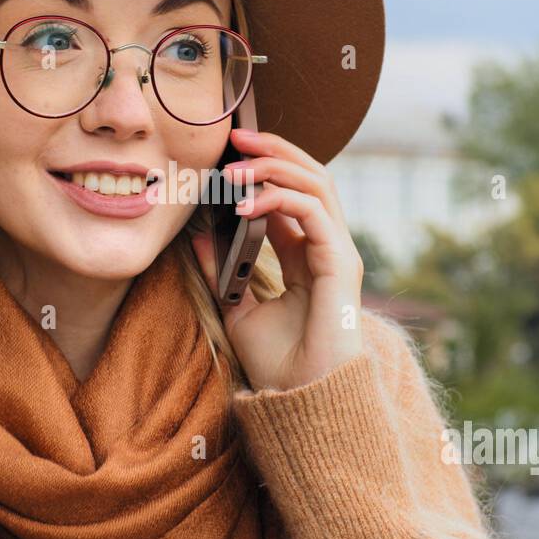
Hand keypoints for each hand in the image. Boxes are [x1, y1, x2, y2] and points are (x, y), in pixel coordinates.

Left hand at [191, 128, 365, 391]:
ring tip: (235, 168)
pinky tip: (245, 203)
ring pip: (317, 184)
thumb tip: (198, 234)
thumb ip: (221, 270)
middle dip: (273, 151)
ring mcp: (338, 252)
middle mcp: (327, 246)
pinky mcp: (340, 262)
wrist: (303, 401)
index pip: (292, 193)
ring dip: (274, 167)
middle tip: (235, 138)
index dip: (263, 167)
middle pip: (311, 177)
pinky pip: (312, 212)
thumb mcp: (238, 308)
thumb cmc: (279, 364)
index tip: (227, 154)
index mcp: (307, 255)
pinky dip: (278, 198)